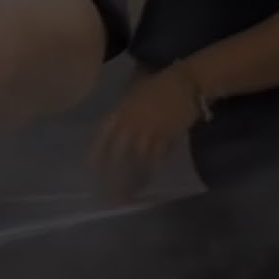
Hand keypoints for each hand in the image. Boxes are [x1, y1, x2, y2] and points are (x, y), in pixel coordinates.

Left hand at [90, 67, 202, 201]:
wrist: (187, 81)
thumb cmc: (157, 82)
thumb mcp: (132, 92)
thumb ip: (122, 110)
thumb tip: (115, 125)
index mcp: (120, 112)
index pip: (103, 137)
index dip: (96, 154)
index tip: (91, 171)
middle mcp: (131, 124)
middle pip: (118, 154)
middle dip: (112, 176)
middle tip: (108, 194)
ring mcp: (150, 132)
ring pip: (137, 161)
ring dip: (131, 179)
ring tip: (126, 196)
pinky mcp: (168, 138)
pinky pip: (156, 159)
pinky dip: (150, 172)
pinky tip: (146, 184)